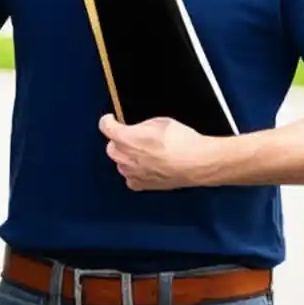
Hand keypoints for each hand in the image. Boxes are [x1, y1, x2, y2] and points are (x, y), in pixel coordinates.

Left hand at [98, 114, 221, 190]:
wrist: (197, 163)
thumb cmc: (181, 141)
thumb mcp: (160, 122)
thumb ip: (142, 126)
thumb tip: (137, 130)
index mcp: (126, 138)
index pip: (106, 127)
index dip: (107, 121)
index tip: (111, 119)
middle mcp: (125, 157)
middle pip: (111, 148)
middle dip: (118, 141)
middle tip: (131, 137)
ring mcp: (132, 173)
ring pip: (120, 164)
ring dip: (126, 157)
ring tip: (142, 154)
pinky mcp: (143, 185)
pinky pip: (131, 179)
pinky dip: (134, 173)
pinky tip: (145, 169)